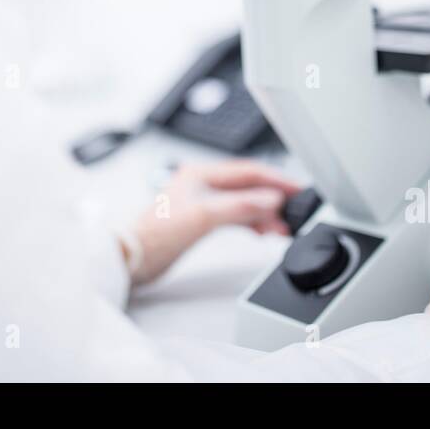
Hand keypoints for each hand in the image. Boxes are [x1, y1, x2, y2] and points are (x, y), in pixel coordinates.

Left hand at [124, 161, 300, 285]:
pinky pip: (236, 217)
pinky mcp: (201, 221)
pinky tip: (262, 231)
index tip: (296, 189)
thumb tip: (271, 200)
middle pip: (248, 186)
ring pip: (244, 203)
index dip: (275, 179)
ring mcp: (203, 203)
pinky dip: (252, 223)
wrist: (132, 257)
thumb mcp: (203, 216)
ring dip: (264, 214)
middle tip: (294, 212)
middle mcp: (203, 184)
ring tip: (281, 228)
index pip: (248, 171)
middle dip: (273, 199)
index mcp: (201, 173)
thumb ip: (240, 206)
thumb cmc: (154, 234)